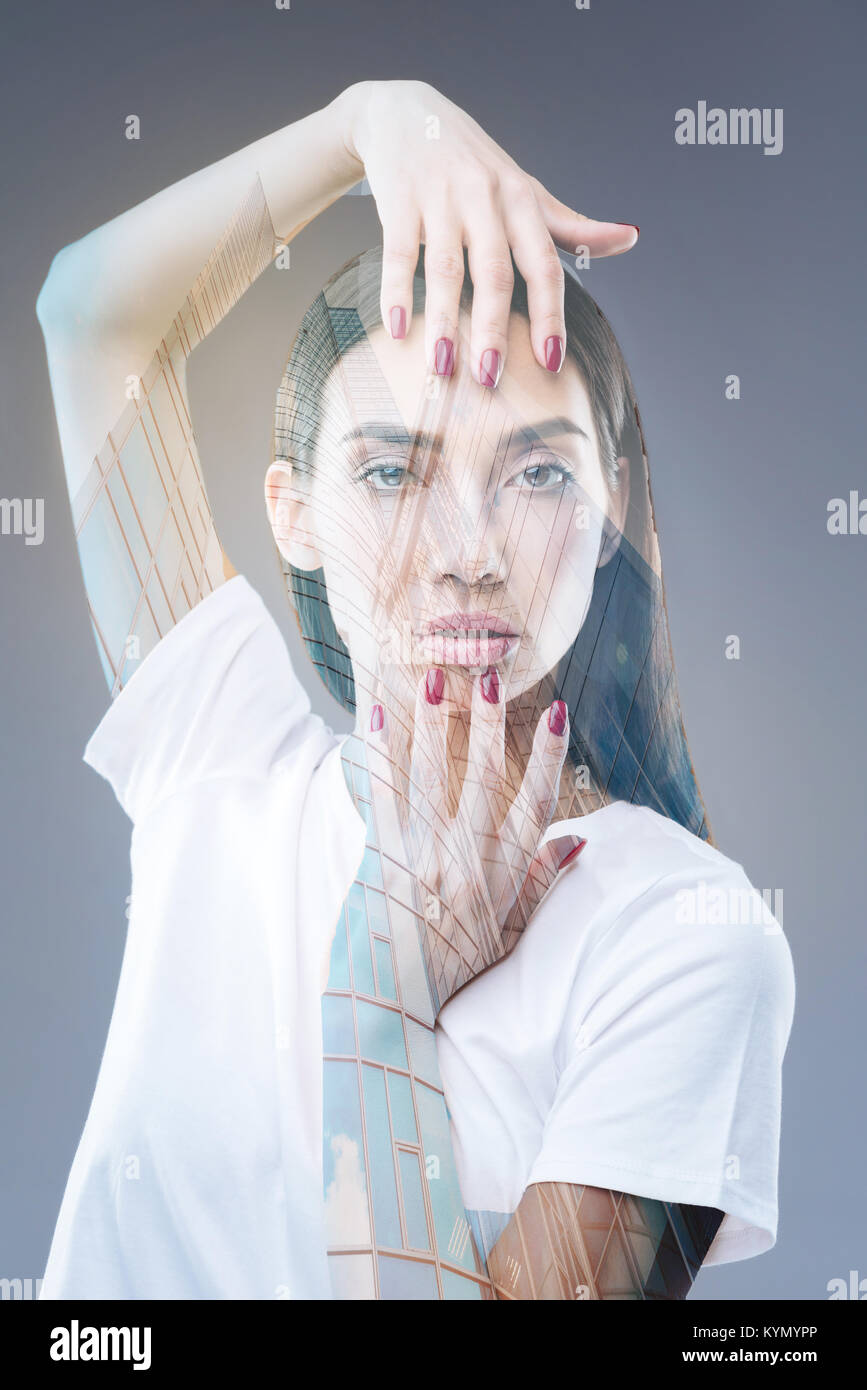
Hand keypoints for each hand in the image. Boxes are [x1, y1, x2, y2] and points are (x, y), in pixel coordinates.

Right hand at [342, 79, 638, 384]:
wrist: (406, 112)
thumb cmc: (475, 164)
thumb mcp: (525, 189)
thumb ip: (571, 225)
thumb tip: (631, 238)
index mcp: (522, 200)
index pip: (543, 263)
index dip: (549, 314)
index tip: (549, 361)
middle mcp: (485, 197)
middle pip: (494, 272)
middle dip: (492, 328)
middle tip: (490, 378)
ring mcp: (440, 198)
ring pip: (446, 269)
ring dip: (444, 321)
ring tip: (442, 366)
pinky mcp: (399, 201)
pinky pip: (399, 253)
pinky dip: (396, 291)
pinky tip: (398, 329)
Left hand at [364, 667, 585, 1007]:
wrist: (390, 1002)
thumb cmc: (453, 970)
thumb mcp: (509, 932)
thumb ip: (542, 881)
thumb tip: (579, 840)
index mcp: (504, 876)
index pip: (538, 805)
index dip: (550, 757)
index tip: (558, 713)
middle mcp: (466, 858)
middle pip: (485, 778)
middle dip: (489, 724)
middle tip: (490, 677)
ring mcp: (422, 852)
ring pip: (432, 775)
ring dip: (435, 723)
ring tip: (435, 678)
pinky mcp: (381, 852)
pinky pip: (380, 791)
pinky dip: (377, 751)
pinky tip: (373, 714)